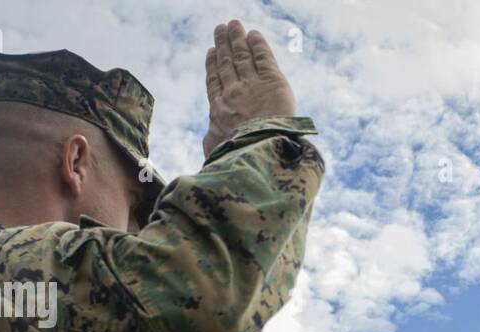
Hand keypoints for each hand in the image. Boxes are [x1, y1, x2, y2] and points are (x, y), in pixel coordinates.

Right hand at [203, 20, 297, 159]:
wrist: (258, 153)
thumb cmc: (236, 159)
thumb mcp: (215, 154)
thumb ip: (212, 144)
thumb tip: (207, 144)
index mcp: (219, 111)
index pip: (215, 83)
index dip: (212, 66)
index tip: (211, 52)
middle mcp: (233, 93)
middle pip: (227, 64)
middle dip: (224, 45)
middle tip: (221, 29)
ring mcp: (252, 85)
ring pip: (243, 57)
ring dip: (238, 39)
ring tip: (234, 25)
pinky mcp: (272, 81)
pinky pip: (263, 58)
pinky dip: (258, 45)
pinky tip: (254, 35)